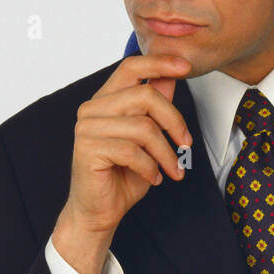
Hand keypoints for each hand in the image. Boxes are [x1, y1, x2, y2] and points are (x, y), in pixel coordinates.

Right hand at [52, 53, 193, 273]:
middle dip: (174, 121)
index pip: (130, 67)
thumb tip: (171, 77)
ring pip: (143, 128)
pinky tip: (155, 178)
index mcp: (105, 100)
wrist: (100, 211)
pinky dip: (151, 167)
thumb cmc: (124, 175)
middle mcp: (92, 108)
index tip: (185, 66)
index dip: (159, 62)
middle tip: (187, 145)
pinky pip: (132, 151)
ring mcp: (86, 128)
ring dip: (167, 153)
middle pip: (145, 96)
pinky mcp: (87, 149)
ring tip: (174, 170)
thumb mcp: (148, 138)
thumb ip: (155, 108)